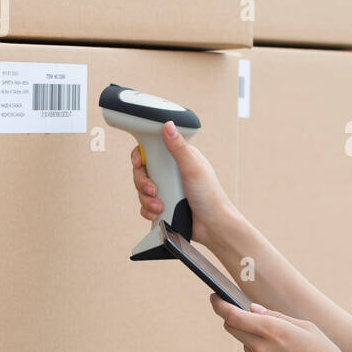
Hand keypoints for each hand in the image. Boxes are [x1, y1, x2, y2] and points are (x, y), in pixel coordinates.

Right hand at [132, 121, 237, 251]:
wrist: (213, 227)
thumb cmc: (210, 197)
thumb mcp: (193, 168)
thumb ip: (178, 148)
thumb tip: (168, 125)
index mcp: (180, 158)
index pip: (152, 150)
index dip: (141, 156)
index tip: (139, 163)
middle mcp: (172, 172)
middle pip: (143, 171)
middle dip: (143, 183)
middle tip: (153, 190)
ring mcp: (167, 189)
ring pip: (142, 190)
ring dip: (147, 199)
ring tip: (160, 206)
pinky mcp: (164, 205)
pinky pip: (145, 205)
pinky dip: (149, 210)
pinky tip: (158, 213)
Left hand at [210, 294, 351, 351]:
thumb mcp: (307, 328)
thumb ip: (276, 317)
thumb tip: (253, 309)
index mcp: (273, 331)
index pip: (233, 315)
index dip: (220, 305)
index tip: (215, 297)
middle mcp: (261, 349)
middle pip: (232, 329)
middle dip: (234, 319)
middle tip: (245, 315)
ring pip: (247, 345)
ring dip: (254, 339)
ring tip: (283, 345)